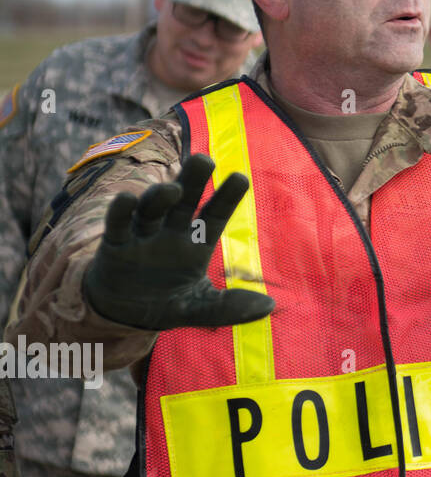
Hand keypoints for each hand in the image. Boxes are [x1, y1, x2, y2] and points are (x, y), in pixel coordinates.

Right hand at [82, 154, 274, 330]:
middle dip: (193, 179)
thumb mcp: (201, 309)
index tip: (240, 177)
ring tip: (171, 188)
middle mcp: (172, 231)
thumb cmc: (168, 304)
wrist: (123, 317)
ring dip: (160, 196)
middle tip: (204, 160)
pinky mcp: (116, 245)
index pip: (215, 214)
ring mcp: (144, 235)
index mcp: (197, 242)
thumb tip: (269, 306)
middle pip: (185, 199)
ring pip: (152, 208)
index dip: (227, 197)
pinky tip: (126, 199)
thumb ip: (230, 307)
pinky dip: (121, 212)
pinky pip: (119, 225)